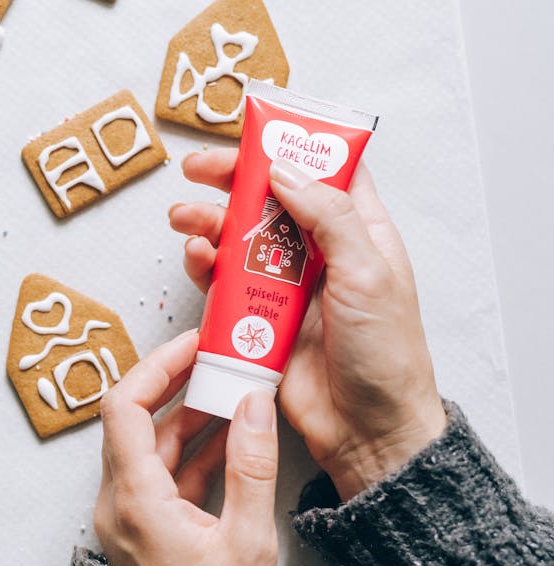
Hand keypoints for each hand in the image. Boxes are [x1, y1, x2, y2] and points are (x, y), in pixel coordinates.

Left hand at [94, 329, 279, 565]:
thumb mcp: (249, 540)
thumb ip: (252, 466)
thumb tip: (254, 402)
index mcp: (135, 500)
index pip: (125, 408)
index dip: (157, 367)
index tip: (192, 345)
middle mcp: (118, 502)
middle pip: (134, 421)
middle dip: (176, 384)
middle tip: (216, 358)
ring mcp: (126, 513)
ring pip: (149, 446)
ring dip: (189, 416)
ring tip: (232, 390)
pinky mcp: (141, 524)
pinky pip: (160, 473)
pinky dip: (191, 450)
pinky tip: (228, 433)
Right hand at [170, 150, 447, 499]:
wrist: (367, 430)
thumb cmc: (385, 354)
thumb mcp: (367, 273)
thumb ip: (327, 217)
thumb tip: (284, 171)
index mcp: (359, 233)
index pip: (325, 173)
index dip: (290, 148)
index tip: (253, 133)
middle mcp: (321, 254)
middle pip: (270, 201)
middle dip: (232, 180)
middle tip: (196, 169)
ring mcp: (288, 286)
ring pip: (240, 240)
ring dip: (210, 223)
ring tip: (183, 218)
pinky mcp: (260, 319)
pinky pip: (225, 285)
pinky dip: (206, 267)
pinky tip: (196, 258)